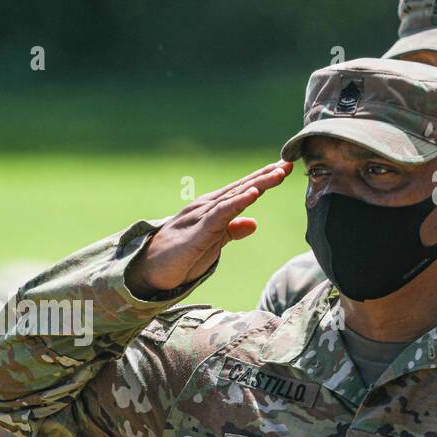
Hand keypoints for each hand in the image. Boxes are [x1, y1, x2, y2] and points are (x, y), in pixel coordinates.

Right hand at [126, 160, 292, 295]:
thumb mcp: (212, 243)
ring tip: (277, 174)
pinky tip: (252, 195)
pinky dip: (237, 203)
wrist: (148, 272)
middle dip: (265, 176)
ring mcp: (200, 218)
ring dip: (257, 184)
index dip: (263, 179)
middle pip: (241, 188)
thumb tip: (253, 222)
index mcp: (212, 210)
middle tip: (288, 164)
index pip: (241, 191)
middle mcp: (206, 207)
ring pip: (233, 197)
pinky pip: (220, 215)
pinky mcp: (196, 233)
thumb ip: (231, 230)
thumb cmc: (179, 257)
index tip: (285, 168)